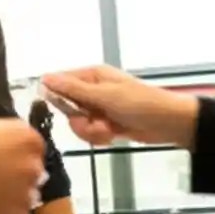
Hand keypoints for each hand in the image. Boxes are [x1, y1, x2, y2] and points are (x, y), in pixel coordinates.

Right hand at [0, 118, 45, 213]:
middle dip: (17, 176)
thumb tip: (7, 147)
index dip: (18, 156)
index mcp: (26, 137)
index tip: (6, 161)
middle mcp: (33, 164)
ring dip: (12, 196)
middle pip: (33, 172)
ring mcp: (27, 192)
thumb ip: (5, 138)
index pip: (34, 149)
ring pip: (27, 196)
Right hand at [41, 66, 199, 148]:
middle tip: (95, 122)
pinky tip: (113, 136)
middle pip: (67, 108)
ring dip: (91, 131)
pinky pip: (90, 133)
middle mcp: (92, 91)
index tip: (65, 110)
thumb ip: (73, 89)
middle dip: (80, 120)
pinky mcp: (106, 125)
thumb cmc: (140, 102)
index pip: (61, 82)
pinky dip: (100, 137)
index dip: (58, 98)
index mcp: (91, 76)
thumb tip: (45, 78)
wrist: (169, 123)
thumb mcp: (105, 95)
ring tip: (108, 130)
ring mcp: (99, 109)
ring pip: (78, 124)